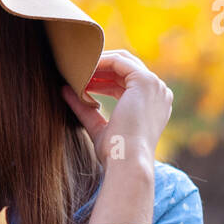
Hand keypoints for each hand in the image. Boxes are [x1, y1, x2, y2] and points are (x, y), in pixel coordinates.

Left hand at [60, 49, 172, 165]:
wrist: (126, 161)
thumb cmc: (114, 153)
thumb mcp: (98, 127)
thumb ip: (85, 108)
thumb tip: (65, 90)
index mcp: (153, 106)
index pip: (127, 83)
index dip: (103, 80)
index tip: (81, 83)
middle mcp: (158, 93)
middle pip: (126, 70)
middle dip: (100, 70)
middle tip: (76, 73)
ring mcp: (154, 85)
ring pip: (122, 62)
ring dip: (97, 65)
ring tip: (76, 71)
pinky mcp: (145, 80)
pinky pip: (118, 61)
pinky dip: (99, 62)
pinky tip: (82, 69)